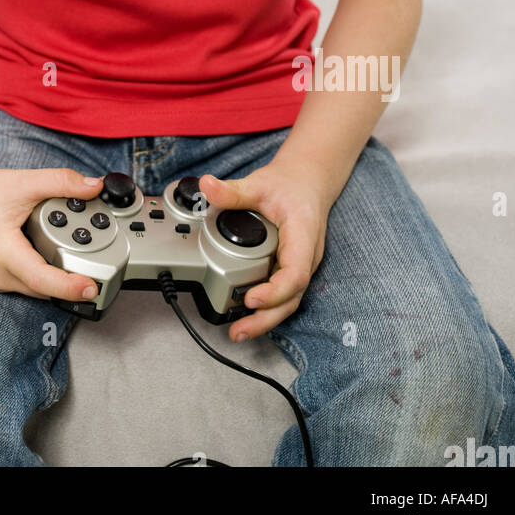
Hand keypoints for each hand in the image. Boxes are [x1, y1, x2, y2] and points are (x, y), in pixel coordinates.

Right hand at [0, 163, 104, 305]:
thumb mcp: (24, 182)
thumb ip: (61, 182)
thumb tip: (94, 186)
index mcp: (2, 251)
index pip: (40, 279)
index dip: (68, 287)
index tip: (90, 287)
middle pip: (45, 288)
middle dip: (71, 279)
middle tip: (97, 263)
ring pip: (38, 288)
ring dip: (59, 277)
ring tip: (77, 253)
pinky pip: (29, 284)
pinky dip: (45, 273)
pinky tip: (55, 255)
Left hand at [199, 163, 331, 342]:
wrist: (307, 182)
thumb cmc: (289, 186)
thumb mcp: (260, 183)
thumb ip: (233, 191)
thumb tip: (207, 185)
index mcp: (303, 236)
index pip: (296, 272)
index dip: (274, 291)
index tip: (250, 298)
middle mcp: (306, 257)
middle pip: (292, 297)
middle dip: (266, 318)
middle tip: (238, 330)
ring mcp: (300, 265)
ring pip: (288, 301)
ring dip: (265, 319)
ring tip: (238, 331)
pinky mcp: (290, 269)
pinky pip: (282, 295)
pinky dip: (266, 309)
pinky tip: (246, 317)